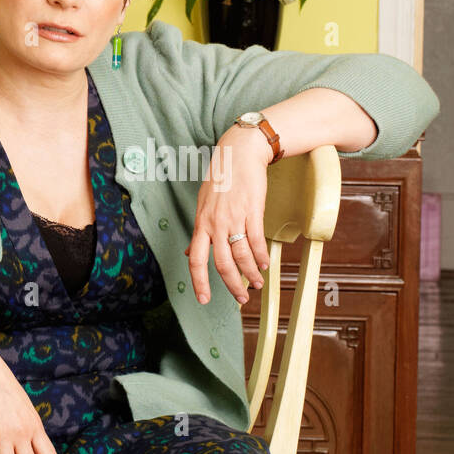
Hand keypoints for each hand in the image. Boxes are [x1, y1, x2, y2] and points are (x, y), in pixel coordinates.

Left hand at [183, 124, 271, 305]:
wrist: (238, 154)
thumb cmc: (220, 178)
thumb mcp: (202, 204)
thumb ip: (199, 231)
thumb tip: (188, 252)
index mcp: (201, 223)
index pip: (195, 259)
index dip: (199, 282)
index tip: (203, 300)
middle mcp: (215, 223)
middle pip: (222, 264)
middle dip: (232, 286)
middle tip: (241, 298)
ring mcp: (233, 217)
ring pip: (241, 256)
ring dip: (251, 274)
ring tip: (256, 283)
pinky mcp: (252, 211)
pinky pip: (257, 241)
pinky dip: (261, 257)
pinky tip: (264, 264)